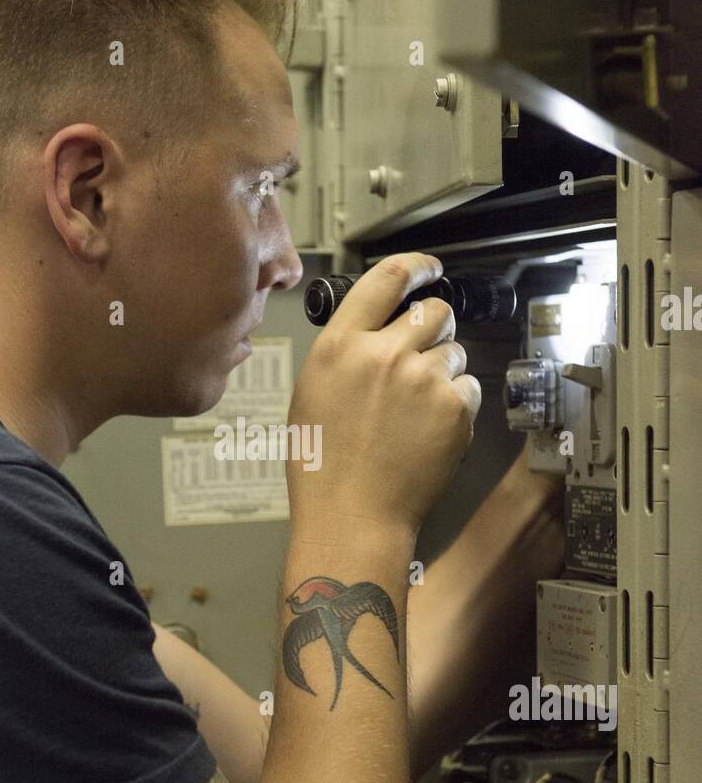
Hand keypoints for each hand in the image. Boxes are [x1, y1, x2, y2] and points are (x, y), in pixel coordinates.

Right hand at [287, 253, 481, 535]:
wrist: (353, 515)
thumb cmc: (324, 465)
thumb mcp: (312, 392)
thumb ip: (345, 352)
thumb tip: (377, 331)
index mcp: (340, 345)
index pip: (387, 278)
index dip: (417, 267)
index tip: (430, 268)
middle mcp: (383, 353)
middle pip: (434, 311)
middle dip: (436, 327)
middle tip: (424, 356)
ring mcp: (422, 379)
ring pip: (454, 351)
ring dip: (444, 370)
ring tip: (418, 409)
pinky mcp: (453, 408)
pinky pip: (469, 387)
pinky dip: (457, 405)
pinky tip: (430, 430)